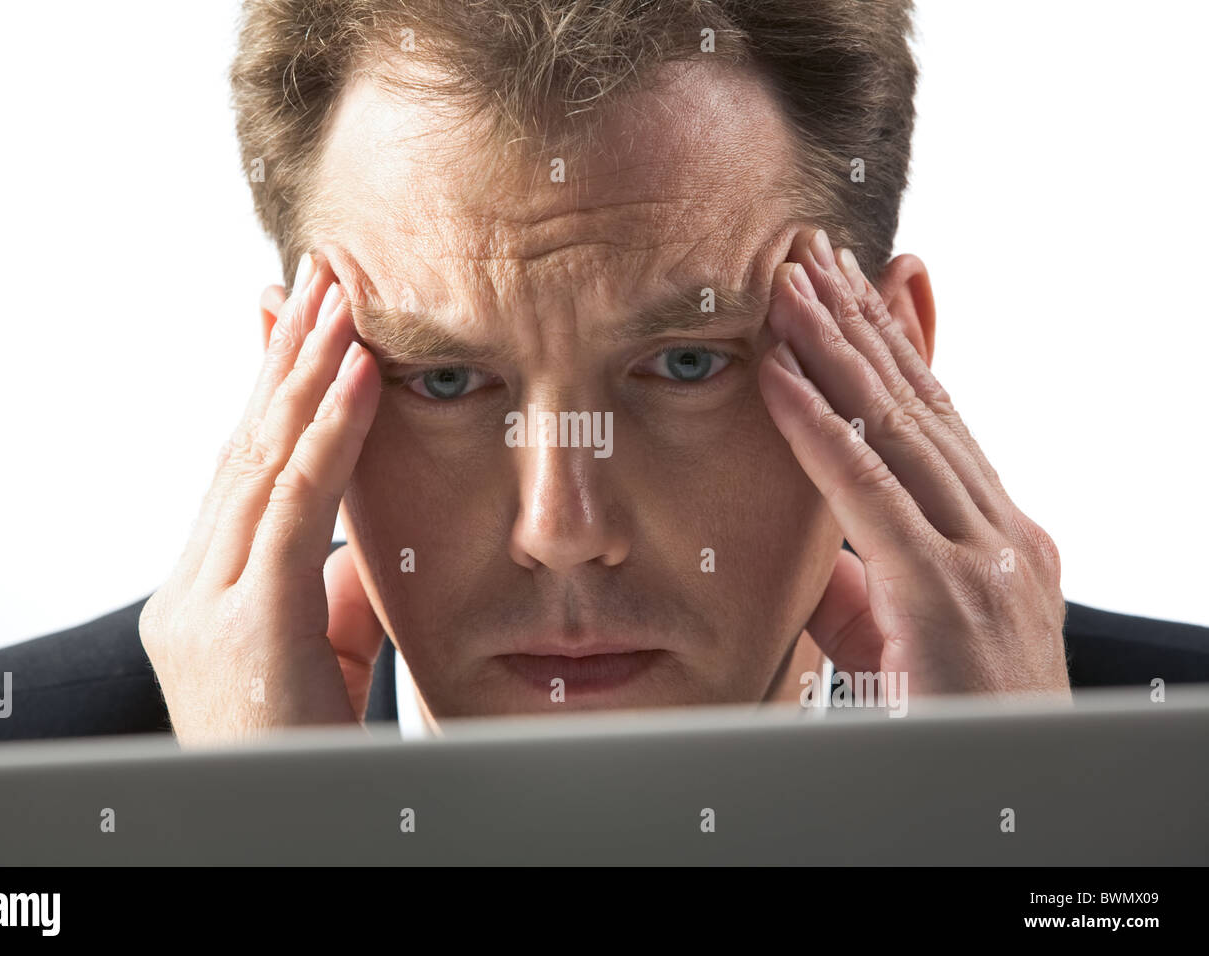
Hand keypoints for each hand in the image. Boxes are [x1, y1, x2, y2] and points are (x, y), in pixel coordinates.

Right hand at [140, 254, 383, 745]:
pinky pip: (296, 506)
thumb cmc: (310, 755)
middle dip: (283, 359)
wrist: (295, 834)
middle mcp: (187, 592)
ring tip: (341, 297)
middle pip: (240, 449)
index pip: (235, 473)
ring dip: (306, 372)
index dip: (267, 393)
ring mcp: (203, 607)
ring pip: (260, 461)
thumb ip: (327, 595)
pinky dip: (330, 432)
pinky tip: (359, 373)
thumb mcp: (323, 659)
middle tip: (316, 276)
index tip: (293, 324)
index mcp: (199, 598)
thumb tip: (351, 543)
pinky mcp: (243, 625)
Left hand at [759, 228, 1069, 697]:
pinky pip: (867, 490)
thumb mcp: (898, 643)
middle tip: (811, 258)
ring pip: (897, 428)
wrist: (1007, 800)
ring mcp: (984, 556)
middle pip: (920, 405)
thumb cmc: (953, 723)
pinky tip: (778, 376)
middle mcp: (1003, 530)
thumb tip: (811, 553)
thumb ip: (856, 590)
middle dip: (860, 325)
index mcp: (1000, 536)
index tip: (848, 294)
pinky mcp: (948, 591)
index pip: (937, 423)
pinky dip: (816, 426)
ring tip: (787, 286)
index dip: (890, 351)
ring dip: (834, 349)